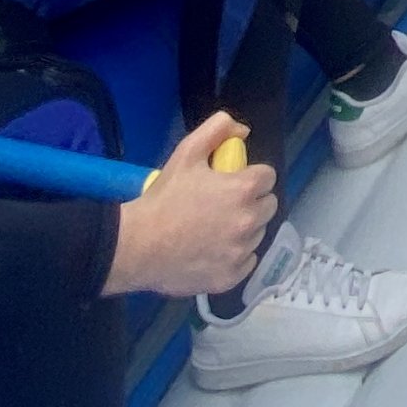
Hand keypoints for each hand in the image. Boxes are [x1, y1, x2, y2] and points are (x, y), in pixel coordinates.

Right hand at [103, 114, 273, 298]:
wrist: (138, 246)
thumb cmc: (163, 198)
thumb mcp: (186, 153)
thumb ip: (217, 129)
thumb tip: (243, 130)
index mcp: (243, 190)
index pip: (268, 177)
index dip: (252, 176)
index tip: (235, 181)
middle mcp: (249, 222)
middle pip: (268, 206)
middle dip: (253, 201)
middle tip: (226, 204)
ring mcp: (241, 253)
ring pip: (258, 234)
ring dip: (245, 228)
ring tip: (216, 228)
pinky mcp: (231, 277)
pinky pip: (247, 261)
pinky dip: (236, 256)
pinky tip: (215, 250)